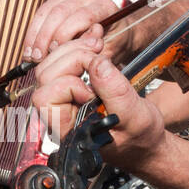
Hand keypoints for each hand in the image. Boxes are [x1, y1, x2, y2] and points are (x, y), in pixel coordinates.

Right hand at [21, 0, 117, 63]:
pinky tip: (31, 44)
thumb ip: (95, 51)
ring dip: (36, 34)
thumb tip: (76, 53)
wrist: (117, 30)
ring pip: (47, 10)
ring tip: (31, 53)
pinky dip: (34, 29)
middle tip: (38, 56)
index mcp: (103, 5)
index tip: (54, 51)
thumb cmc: (116, 39)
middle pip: (59, 12)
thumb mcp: (112, 49)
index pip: (81, 16)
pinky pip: (41, 11)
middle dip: (45, 36)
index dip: (65, 34)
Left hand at [33, 40, 165, 168]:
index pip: (46, 99)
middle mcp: (60, 115)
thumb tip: (97, 64)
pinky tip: (94, 51)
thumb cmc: (138, 137)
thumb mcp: (135, 116)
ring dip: (73, 52)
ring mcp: (64, 100)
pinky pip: (62, 64)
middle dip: (70, 58)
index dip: (68, 84)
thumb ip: (115, 92)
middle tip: (96, 55)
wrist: (144, 139)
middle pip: (45, 77)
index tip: (93, 88)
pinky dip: (77, 52)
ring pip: (50, 67)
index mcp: (68, 130)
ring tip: (96, 48)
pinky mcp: (71, 89)